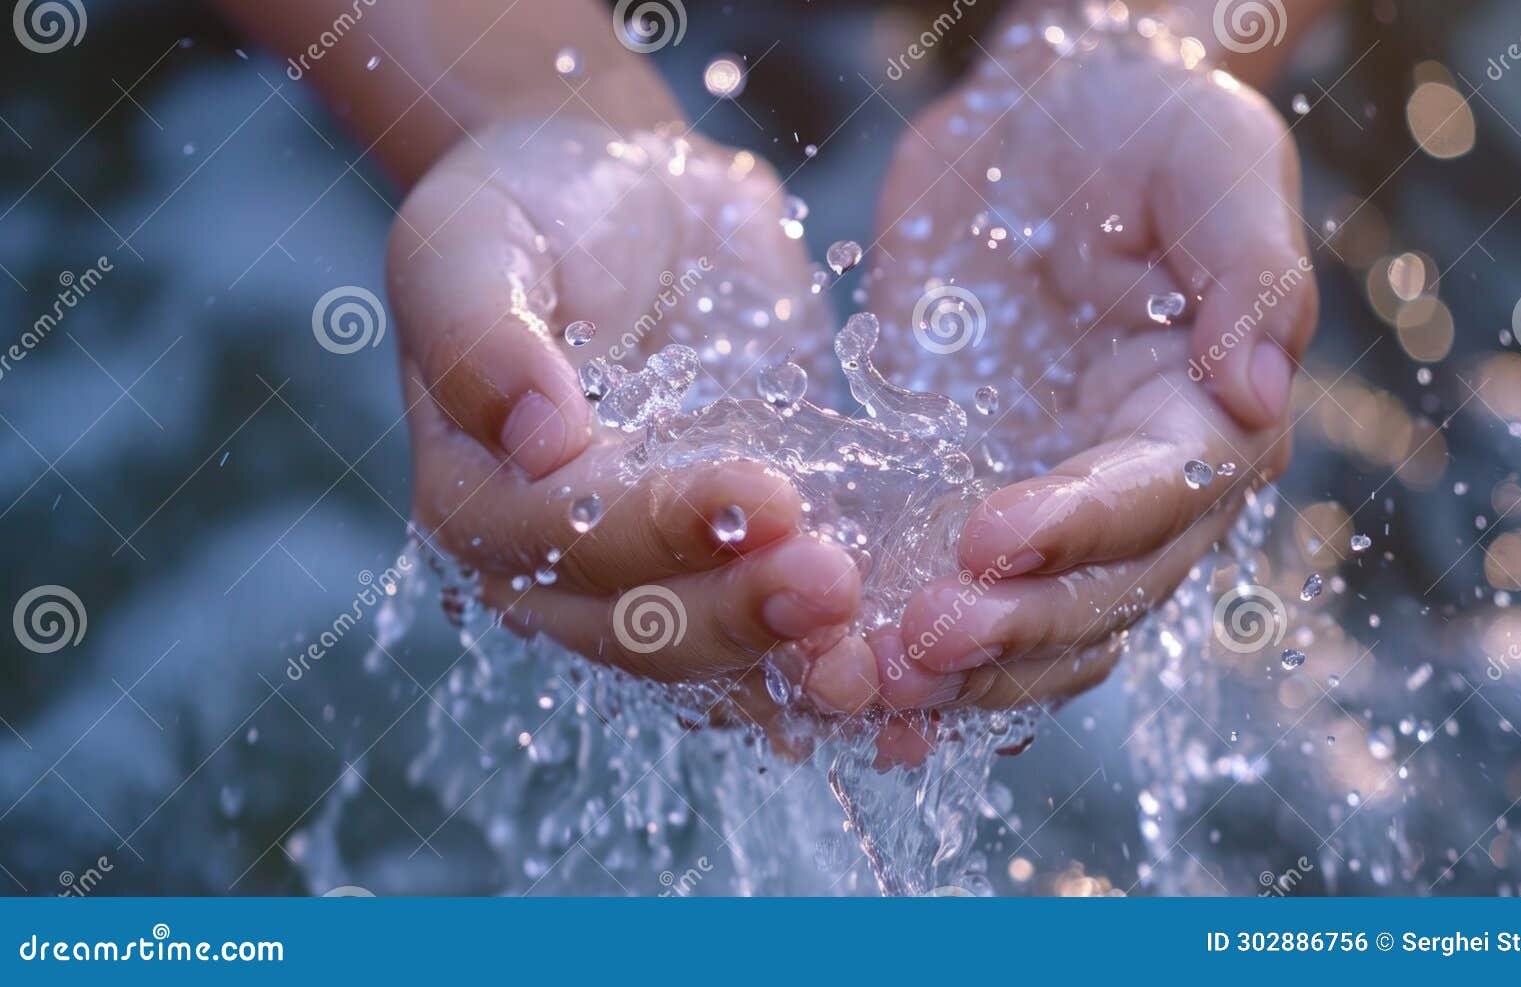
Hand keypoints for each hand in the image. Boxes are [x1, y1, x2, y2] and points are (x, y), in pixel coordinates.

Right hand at [389, 116, 879, 713]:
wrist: (624, 197)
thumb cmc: (532, 208)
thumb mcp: (474, 243)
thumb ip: (485, 335)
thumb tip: (537, 433)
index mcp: (474, 499)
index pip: (562, 543)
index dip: (660, 530)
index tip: (764, 496)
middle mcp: (551, 569)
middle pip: (639, 630)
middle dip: (738, 615)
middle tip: (834, 584)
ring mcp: (647, 579)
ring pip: (710, 660)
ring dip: (791, 666)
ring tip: (875, 652)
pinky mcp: (729, 567)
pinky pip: (772, 642)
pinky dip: (826, 663)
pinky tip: (893, 672)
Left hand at [865, 13, 1315, 714]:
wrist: (1036, 125)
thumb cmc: (1141, 126)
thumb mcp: (1213, 161)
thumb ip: (1250, 271)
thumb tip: (1257, 389)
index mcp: (1207, 422)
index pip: (1156, 502)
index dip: (1080, 531)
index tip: (992, 537)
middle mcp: (1136, 492)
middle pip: (1094, 599)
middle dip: (1010, 630)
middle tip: (919, 641)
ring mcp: (1046, 509)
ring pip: (1025, 631)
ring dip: (958, 674)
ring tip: (872, 686)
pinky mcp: (960, 504)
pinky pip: (943, 600)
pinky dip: (905, 653)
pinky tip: (843, 687)